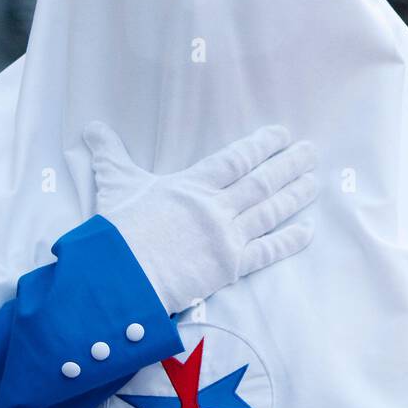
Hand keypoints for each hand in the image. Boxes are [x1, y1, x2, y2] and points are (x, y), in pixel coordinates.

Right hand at [84, 122, 318, 314]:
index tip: (282, 134)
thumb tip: (92, 128)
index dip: (262, 144)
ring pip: (270, 211)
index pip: (236, 158)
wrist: (117, 279)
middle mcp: (215, 208)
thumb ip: (110, 155)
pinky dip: (290, 241)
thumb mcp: (115, 185)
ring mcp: (226, 237)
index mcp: (192, 185)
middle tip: (312, 152)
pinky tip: (309, 230)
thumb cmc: (115, 232)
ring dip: (295, 195)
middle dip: (289, 165)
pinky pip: (267, 251)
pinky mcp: (230, 267)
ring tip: (315, 181)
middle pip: (262, 182)